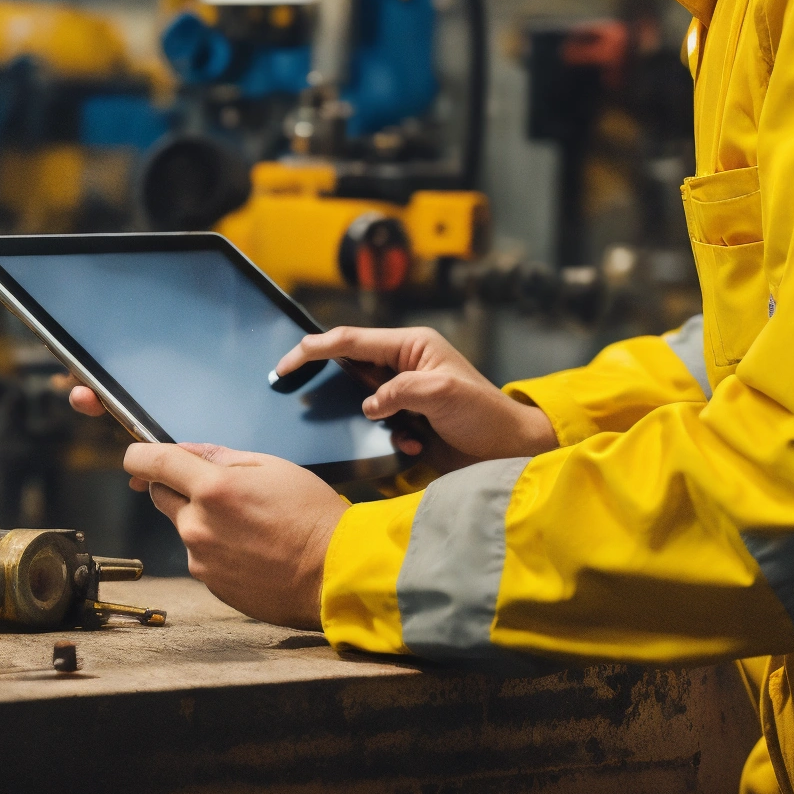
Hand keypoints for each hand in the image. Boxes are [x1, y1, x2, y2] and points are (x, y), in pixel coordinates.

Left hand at [124, 441, 343, 628]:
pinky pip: (202, 555)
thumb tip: (187, 451)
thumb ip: (221, 456)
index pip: (153, 462)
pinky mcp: (209, 584)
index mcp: (213, 488)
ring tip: (251, 525)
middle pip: (160, 495)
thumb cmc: (312, 515)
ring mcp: (201, 559)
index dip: (138, 455)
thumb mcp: (273, 467)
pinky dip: (217, 548)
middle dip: (178, 486)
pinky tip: (252, 549)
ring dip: (204, 520)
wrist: (333, 573)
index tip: (136, 455)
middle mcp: (197, 525)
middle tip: (218, 488)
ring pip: (185, 527)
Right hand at [277, 326, 557, 470]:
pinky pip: (379, 426)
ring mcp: (405, 393)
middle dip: (333, 384)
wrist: (508, 452)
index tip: (285, 364)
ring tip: (402, 434)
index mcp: (412, 346)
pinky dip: (389, 439)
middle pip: (352, 365)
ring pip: (362, 400)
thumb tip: (370, 405)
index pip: (352, 340)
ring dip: (370, 421)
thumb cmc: (485, 416)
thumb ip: (402, 391)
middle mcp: (405, 365)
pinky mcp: (407, 420)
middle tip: (302, 395)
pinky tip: (415, 447)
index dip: (314, 348)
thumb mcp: (445, 394)